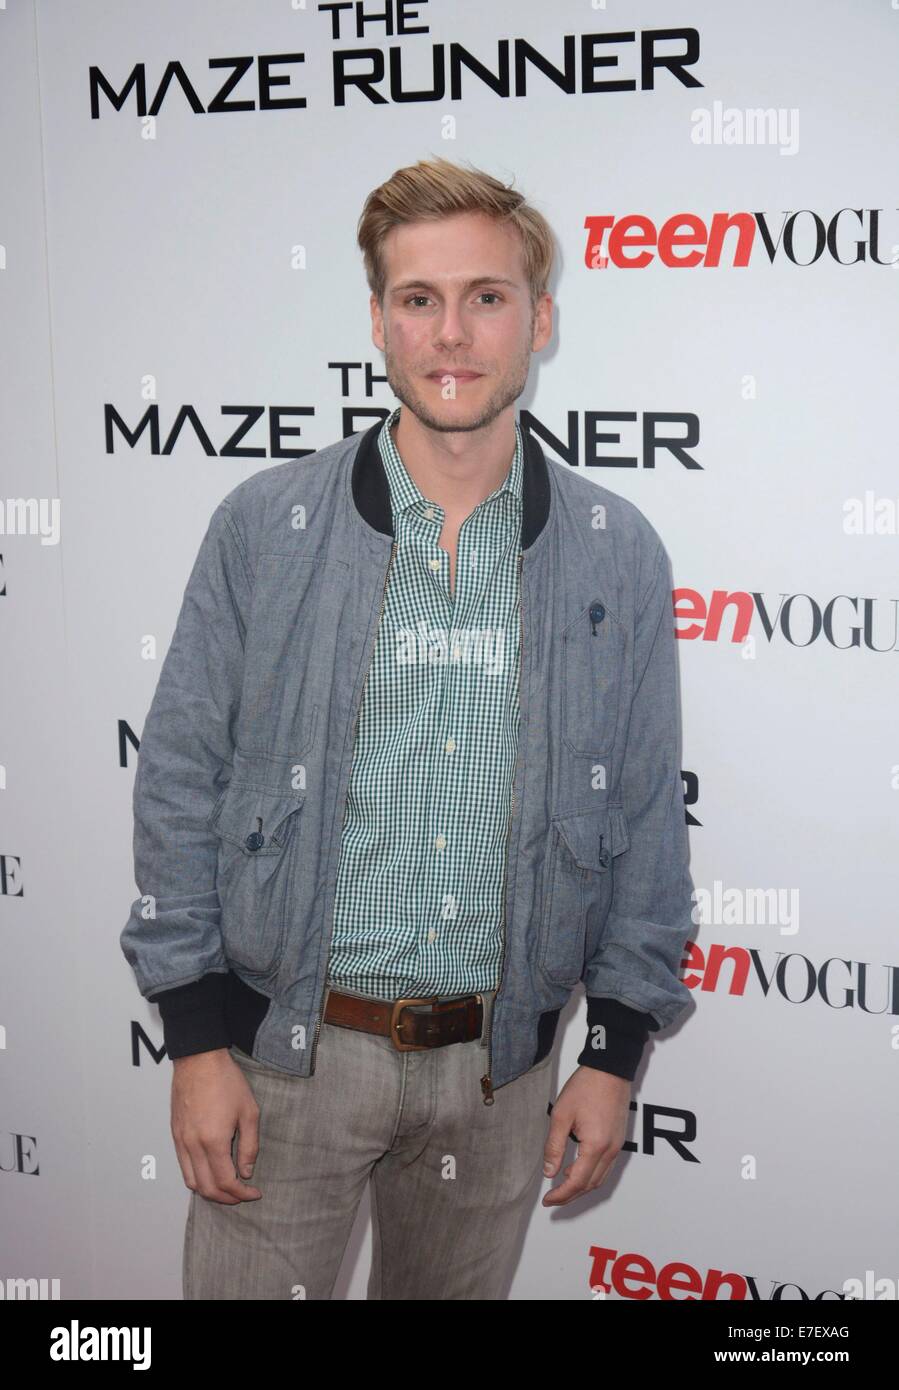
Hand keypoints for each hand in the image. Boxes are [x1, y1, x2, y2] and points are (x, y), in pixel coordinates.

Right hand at [171, 1049, 261, 1203]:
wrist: (199, 1060)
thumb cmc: (227, 1082)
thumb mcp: (249, 1112)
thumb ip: (249, 1146)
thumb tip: (246, 1172)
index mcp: (213, 1141)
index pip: (226, 1182)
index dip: (242, 1194)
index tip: (254, 1193)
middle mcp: (193, 1146)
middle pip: (206, 1189)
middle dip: (226, 1198)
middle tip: (243, 1195)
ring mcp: (180, 1141)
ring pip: (191, 1182)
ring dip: (210, 1191)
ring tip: (228, 1187)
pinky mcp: (175, 1135)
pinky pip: (183, 1166)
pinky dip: (197, 1177)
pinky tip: (211, 1171)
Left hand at [541, 1066, 630, 1206]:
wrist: (610, 1069)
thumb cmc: (585, 1087)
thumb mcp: (561, 1115)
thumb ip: (554, 1146)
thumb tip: (549, 1172)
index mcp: (595, 1146)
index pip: (577, 1182)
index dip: (561, 1195)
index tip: (547, 1201)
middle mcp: (610, 1150)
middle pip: (590, 1185)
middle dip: (570, 1195)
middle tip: (552, 1198)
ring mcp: (617, 1146)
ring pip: (600, 1178)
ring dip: (581, 1187)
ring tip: (561, 1186)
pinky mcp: (618, 1140)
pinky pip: (605, 1167)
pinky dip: (591, 1174)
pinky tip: (576, 1169)